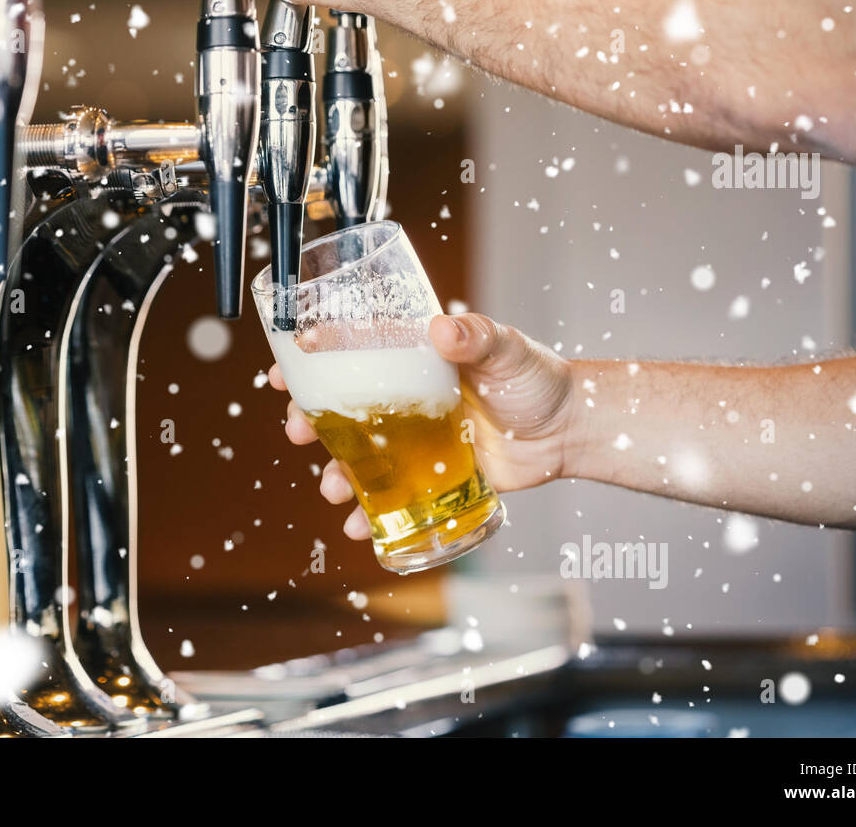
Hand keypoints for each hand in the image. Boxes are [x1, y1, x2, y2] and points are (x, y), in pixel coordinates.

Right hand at [268, 313, 574, 538]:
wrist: (570, 430)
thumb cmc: (537, 378)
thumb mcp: (506, 350)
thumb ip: (476, 337)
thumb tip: (442, 329)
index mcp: (414, 358)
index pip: (354, 350)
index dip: (314, 356)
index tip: (285, 365)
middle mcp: (405, 397)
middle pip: (343, 406)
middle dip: (310, 419)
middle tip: (298, 430)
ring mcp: (414, 438)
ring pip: (358, 455)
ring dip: (333, 472)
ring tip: (330, 487)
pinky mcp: (430, 475)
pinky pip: (391, 495)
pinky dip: (369, 513)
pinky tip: (358, 525)